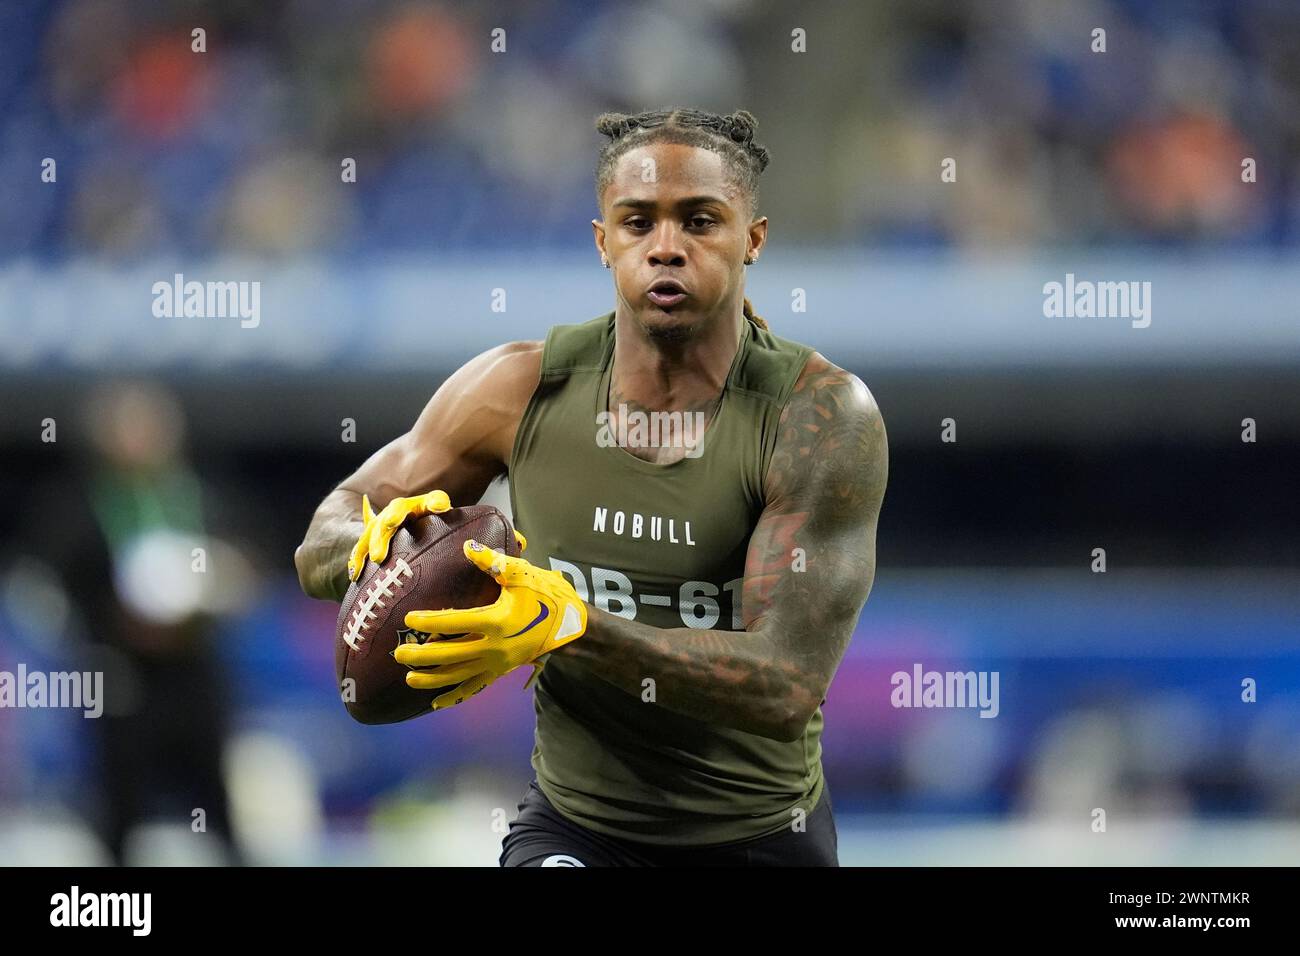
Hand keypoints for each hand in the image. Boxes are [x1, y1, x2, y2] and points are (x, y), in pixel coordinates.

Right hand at [347, 491, 527, 582]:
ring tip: (377, 556)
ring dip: (375, 539)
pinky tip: (356, 572)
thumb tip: (522, 542)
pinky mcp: (366, 540)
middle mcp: (404, 513)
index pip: (431, 500)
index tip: (440, 506)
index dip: (434, 501)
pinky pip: (359, 547)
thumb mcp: (457, 532)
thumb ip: (487, 537)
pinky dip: (357, 557)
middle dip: (396, 516)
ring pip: (376, 527)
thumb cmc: (436, 535)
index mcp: (428, 508)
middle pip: (398, 509)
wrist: (384, 521)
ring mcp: (383, 526)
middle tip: (395, 526)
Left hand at [394, 539, 586, 709]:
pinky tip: (436, 703)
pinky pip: (475, 687)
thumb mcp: (524, 575)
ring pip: (459, 675)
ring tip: (408, 678)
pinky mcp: (502, 672)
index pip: (456, 621)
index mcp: (498, 620)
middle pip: (451, 654)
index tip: (410, 617)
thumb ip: (494, 562)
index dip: (431, 620)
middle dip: (422, 655)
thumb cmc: (548, 597)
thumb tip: (468, 548)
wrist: (573, 627)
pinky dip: (455, 696)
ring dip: (432, 679)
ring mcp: (499, 663)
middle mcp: (496, 646)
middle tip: (398, 653)